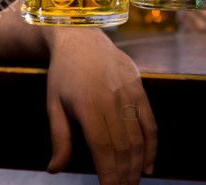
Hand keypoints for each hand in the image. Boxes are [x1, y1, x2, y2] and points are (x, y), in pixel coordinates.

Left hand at [45, 29, 157, 184]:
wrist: (81, 36)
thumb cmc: (63, 73)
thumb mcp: (53, 104)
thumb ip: (59, 138)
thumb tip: (55, 170)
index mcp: (88, 104)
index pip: (103, 149)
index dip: (108, 174)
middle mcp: (112, 99)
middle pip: (123, 147)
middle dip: (124, 175)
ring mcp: (129, 92)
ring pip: (138, 137)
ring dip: (137, 165)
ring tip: (133, 184)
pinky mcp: (140, 87)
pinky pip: (150, 121)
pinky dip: (151, 145)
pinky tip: (148, 165)